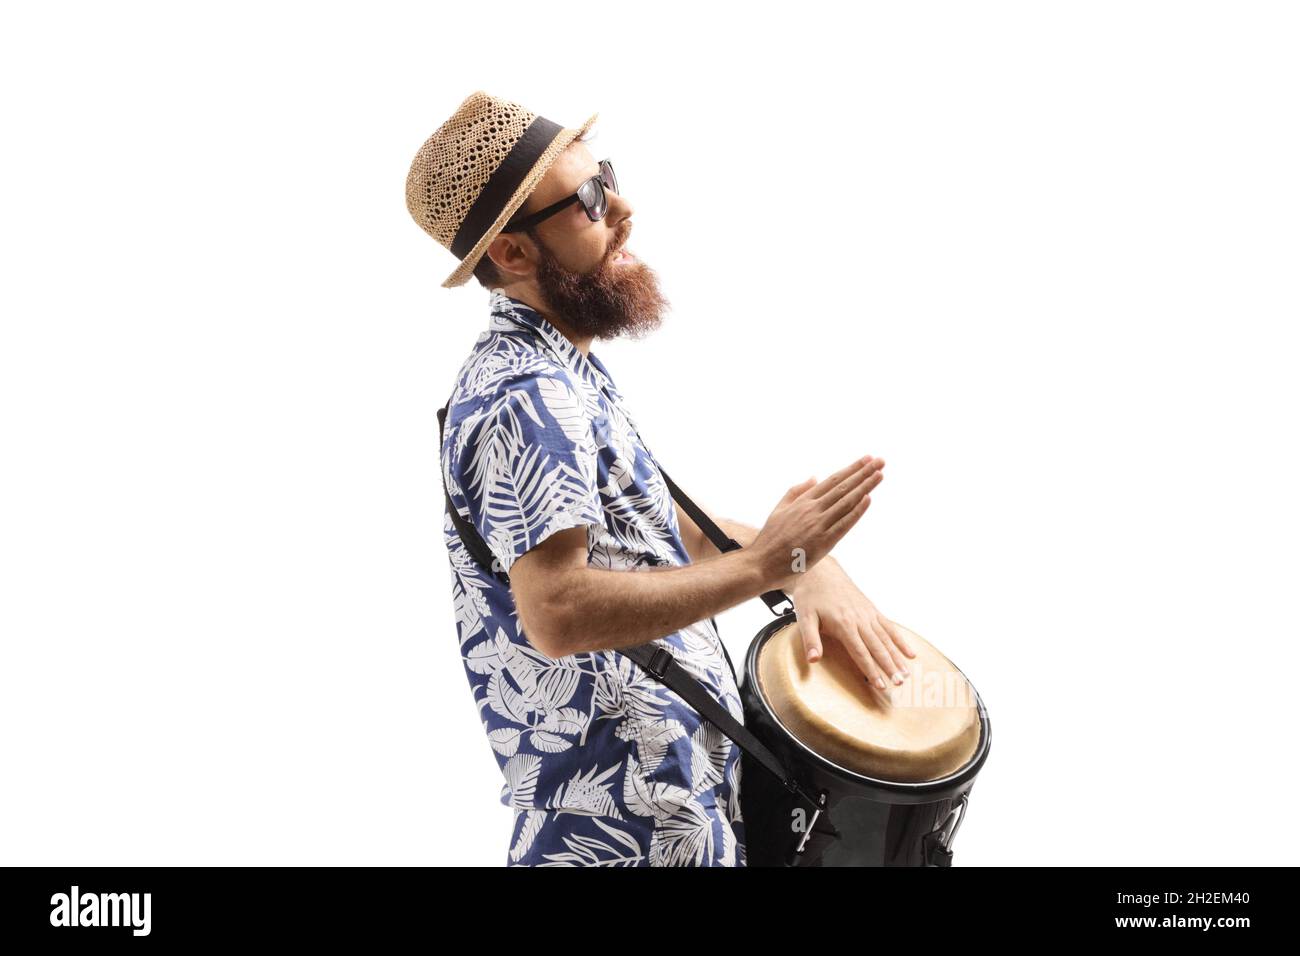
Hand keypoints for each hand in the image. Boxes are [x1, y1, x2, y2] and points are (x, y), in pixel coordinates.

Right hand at [752, 455, 884, 592]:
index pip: (833, 480)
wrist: (761, 563)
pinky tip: (868, 499)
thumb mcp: (780, 509)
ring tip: (879, 474)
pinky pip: (843, 524)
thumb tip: (814, 477)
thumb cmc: (770, 539)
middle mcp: (812, 509)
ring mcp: (818, 525)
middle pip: (843, 487)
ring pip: (846, 502)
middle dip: (863, 473)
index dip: (852, 469)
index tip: (867, 460)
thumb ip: (797, 491)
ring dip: (865, 487)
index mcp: (803, 501)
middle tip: (880, 460)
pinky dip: (856, 511)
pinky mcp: (822, 543)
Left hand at [790, 562, 915, 690]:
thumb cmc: (811, 595)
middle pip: (877, 647)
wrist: (820, 570)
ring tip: (907, 674)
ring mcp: (868, 614)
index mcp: (844, 624)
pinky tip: (910, 653)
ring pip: (886, 639)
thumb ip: (810, 640)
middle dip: (889, 667)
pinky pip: (889, 626)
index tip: (880, 685)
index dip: (871, 670)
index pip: (860, 652)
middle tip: (900, 683)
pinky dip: (900, 640)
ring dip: (897, 657)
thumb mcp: (804, 617)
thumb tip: (813, 660)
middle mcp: (860, 619)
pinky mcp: (872, 609)